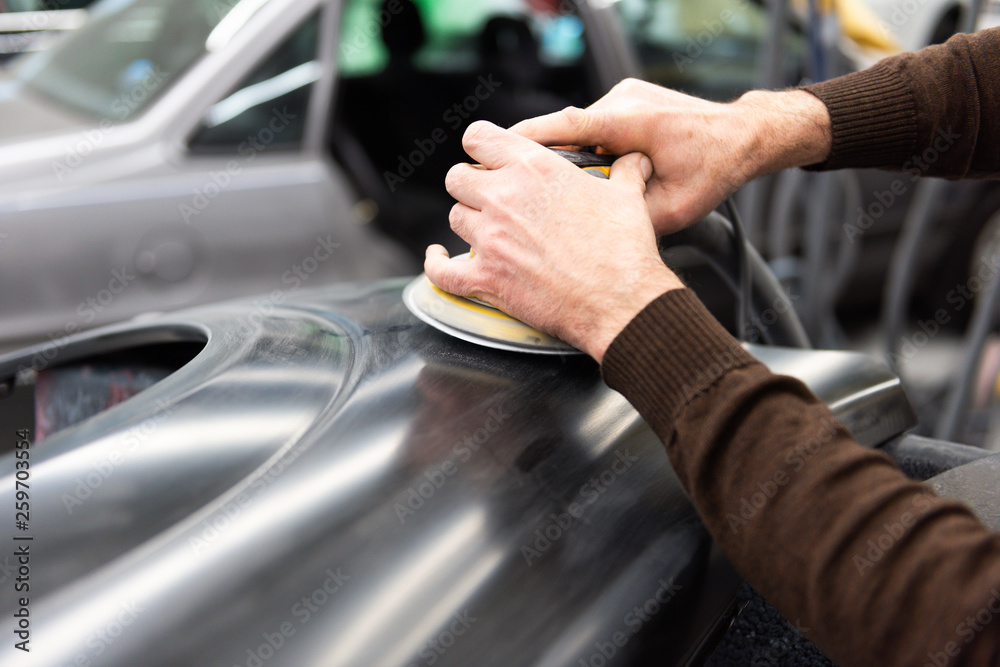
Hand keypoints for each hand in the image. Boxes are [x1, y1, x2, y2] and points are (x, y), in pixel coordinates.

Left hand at [424, 121, 683, 362]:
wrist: (620, 299)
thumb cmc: (623, 249)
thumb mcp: (627, 196)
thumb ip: (625, 172)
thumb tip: (636, 160)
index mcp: (533, 168)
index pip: (479, 138)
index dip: (479, 146)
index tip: (484, 156)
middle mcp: (504, 197)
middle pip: (457, 178)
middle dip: (469, 186)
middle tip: (486, 198)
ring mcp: (490, 238)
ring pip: (454, 218)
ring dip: (467, 223)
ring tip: (485, 230)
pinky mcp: (485, 277)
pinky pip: (441, 270)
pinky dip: (436, 264)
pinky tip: (439, 257)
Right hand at [510, 79, 831, 234]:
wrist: (744, 137)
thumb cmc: (716, 169)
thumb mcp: (676, 208)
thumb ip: (633, 219)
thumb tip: (593, 239)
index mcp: (635, 122)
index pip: (570, 124)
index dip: (530, 139)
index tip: (495, 152)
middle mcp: (625, 102)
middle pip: (566, 127)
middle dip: (537, 154)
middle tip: (507, 180)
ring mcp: (625, 97)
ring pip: (578, 128)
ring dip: (563, 154)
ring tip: (546, 188)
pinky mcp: (626, 100)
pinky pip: (591, 124)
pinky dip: (580, 147)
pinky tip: (577, 174)